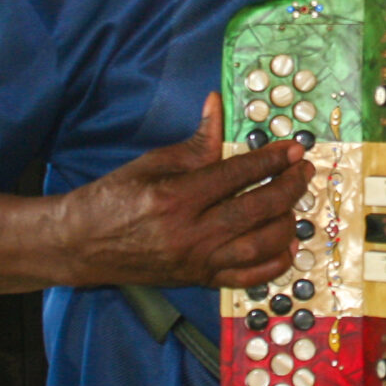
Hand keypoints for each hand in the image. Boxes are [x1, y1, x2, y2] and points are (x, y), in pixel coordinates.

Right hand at [53, 94, 314, 289]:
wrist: (82, 244)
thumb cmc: (114, 198)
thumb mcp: (151, 163)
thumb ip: (194, 142)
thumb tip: (217, 105)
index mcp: (177, 197)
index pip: (238, 174)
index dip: (272, 159)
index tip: (294, 149)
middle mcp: (191, 233)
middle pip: (257, 209)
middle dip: (288, 187)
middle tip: (303, 171)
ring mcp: (197, 261)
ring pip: (258, 246)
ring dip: (286, 223)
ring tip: (295, 204)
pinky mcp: (198, 279)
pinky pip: (246, 278)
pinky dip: (272, 264)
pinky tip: (286, 246)